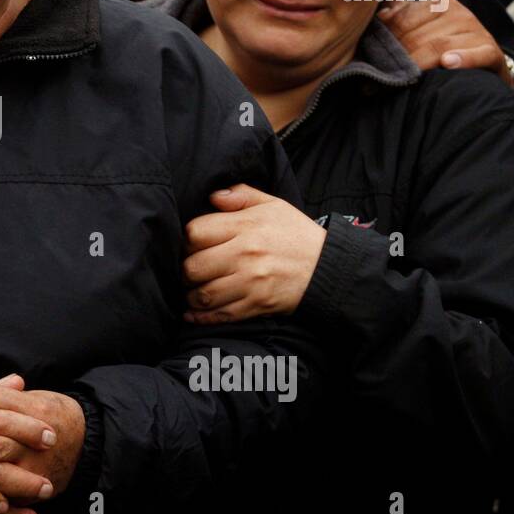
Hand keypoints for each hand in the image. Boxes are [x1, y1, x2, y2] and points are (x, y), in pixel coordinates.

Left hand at [182, 184, 325, 322]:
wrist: (329, 267)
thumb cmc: (296, 234)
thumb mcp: (273, 205)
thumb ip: (241, 195)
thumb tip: (213, 196)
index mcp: (245, 226)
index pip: (195, 233)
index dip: (187, 240)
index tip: (191, 246)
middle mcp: (245, 254)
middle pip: (193, 267)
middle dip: (185, 271)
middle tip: (189, 271)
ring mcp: (251, 282)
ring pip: (203, 294)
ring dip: (191, 296)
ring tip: (192, 292)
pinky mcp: (258, 304)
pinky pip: (221, 314)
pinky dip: (201, 317)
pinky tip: (192, 314)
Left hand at [377, 0, 512, 86]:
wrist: (486, 63)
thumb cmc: (445, 47)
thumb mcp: (423, 29)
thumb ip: (401, 18)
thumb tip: (379, 14)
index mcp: (439, 3)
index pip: (403, 19)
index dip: (383, 40)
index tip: (365, 58)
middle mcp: (459, 14)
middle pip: (417, 36)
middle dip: (395, 59)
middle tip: (373, 81)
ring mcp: (477, 31)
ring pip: (439, 47)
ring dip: (416, 66)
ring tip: (397, 82)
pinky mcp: (492, 51)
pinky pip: (477, 54)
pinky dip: (463, 59)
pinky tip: (448, 64)